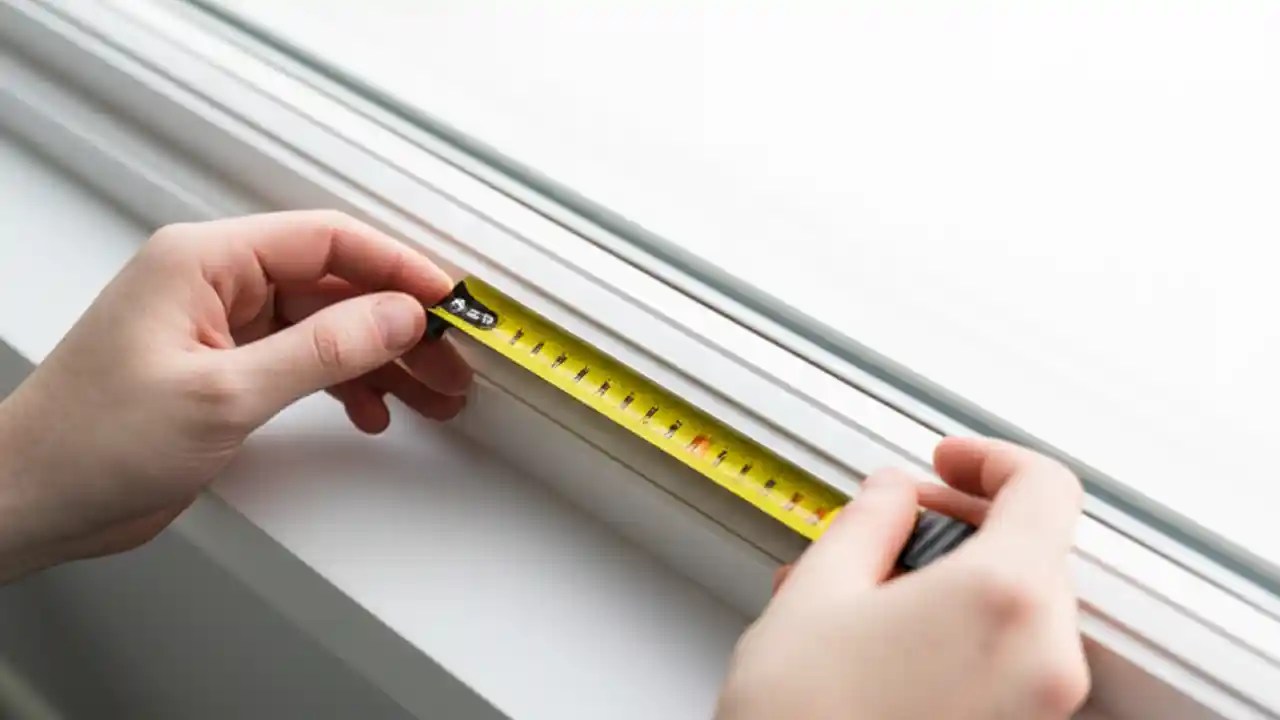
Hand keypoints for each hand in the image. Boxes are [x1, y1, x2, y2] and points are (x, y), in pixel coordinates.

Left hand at [0, 211, 470, 580]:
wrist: (30, 501)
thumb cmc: (90, 441)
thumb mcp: (224, 395)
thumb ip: (322, 351)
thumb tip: (395, 316)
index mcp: (204, 261)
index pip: (326, 240)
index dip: (396, 266)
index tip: (447, 297)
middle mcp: (214, 284)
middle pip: (334, 285)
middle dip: (398, 324)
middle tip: (449, 360)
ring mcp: (219, 328)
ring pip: (325, 327)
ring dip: (380, 360)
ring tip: (432, 393)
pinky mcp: (223, 372)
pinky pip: (303, 361)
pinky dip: (343, 385)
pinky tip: (371, 411)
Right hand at [716, 437, 1088, 719]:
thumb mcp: (820, 591)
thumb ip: (869, 520)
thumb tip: (890, 494)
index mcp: (1007, 599)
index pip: (1044, 487)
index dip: (990, 456)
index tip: (948, 459)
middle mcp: (1044, 658)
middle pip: (1030, 548)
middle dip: (956, 524)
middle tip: (892, 521)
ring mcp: (1039, 709)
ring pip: (1012, 607)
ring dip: (947, 579)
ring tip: (862, 590)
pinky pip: (1004, 659)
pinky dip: (953, 630)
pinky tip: (880, 637)